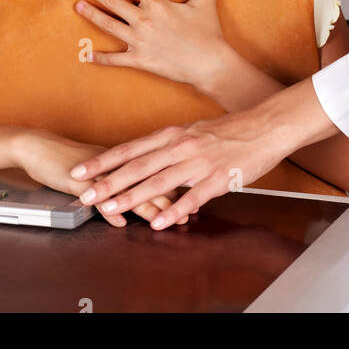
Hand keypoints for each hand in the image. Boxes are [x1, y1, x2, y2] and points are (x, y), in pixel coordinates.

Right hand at [12, 129, 190, 228]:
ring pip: (125, 186)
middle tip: (188, 213)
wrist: (36, 146)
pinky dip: (107, 209)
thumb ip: (120, 176)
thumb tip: (142, 187)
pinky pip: (94, 195)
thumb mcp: (99, 167)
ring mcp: (97, 170)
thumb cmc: (68, 158)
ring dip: (144, 205)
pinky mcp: (76, 179)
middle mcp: (114, 162)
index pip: (155, 170)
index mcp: (122, 157)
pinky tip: (119, 221)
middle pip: (147, 178)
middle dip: (169, 197)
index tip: (195, 199)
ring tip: (162, 220)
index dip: (175, 185)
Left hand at [71, 79, 334, 228]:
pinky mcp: (219, 178)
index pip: (131, 148)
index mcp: (174, 134)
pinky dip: (176, 209)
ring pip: (160, 180)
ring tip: (111, 207)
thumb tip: (147, 157)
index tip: (81, 171)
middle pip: (139, 164)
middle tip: (84, 193)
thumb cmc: (231, 130)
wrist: (266, 126)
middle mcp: (182, 146)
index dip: (104, 160)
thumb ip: (170, 146)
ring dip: (133, 195)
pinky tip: (162, 223)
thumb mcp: (195, 131)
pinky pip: (193, 196)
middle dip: (108, 180)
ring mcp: (200, 162)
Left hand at [74, 0, 230, 89]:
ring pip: (109, 26)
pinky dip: (100, 58)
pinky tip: (87, 55)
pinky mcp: (140, 61)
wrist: (210, 65)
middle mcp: (145, 21)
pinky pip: (116, 60)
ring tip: (77, 7)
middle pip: (114, 2)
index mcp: (158, 4)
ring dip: (92, 16)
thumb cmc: (208, 33)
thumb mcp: (207, 1)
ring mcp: (140, 42)